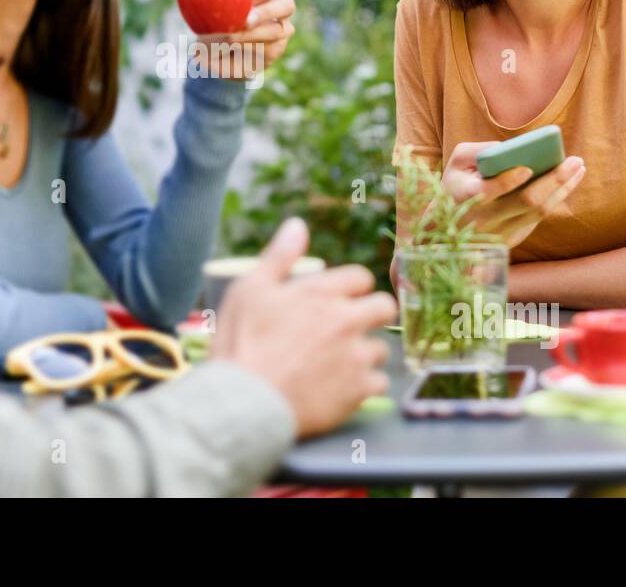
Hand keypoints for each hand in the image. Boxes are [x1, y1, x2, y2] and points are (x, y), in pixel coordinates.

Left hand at [192, 0, 294, 78]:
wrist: (218, 52)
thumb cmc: (217, 21)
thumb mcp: (213, 10)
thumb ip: (213, 6)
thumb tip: (200, 2)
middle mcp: (279, 10)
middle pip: (287, 5)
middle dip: (265, 13)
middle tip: (245, 22)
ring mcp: (281, 31)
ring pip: (277, 31)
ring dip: (251, 37)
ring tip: (227, 42)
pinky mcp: (274, 52)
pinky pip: (263, 54)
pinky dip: (240, 56)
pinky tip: (221, 58)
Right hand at [211, 218, 397, 438]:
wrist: (243, 401)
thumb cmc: (241, 343)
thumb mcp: (249, 290)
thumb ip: (279, 256)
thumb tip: (297, 224)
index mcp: (321, 294)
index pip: (361, 277)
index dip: (351, 288)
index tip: (338, 300)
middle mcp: (346, 321)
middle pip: (385, 308)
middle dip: (372, 314)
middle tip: (350, 327)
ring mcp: (355, 357)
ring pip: (382, 349)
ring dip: (365, 353)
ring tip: (339, 363)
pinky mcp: (358, 391)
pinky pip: (379, 383)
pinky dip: (364, 385)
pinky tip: (342, 388)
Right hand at [440, 141, 586, 249]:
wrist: (446, 230)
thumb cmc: (454, 186)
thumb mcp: (456, 163)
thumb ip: (479, 151)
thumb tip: (513, 148)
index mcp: (466, 197)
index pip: (489, 191)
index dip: (508, 181)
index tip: (527, 168)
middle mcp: (485, 219)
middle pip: (526, 201)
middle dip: (554, 180)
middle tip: (575, 160)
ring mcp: (501, 233)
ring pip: (539, 212)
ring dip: (563, 189)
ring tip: (578, 168)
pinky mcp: (513, 239)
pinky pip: (539, 217)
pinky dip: (556, 198)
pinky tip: (567, 182)